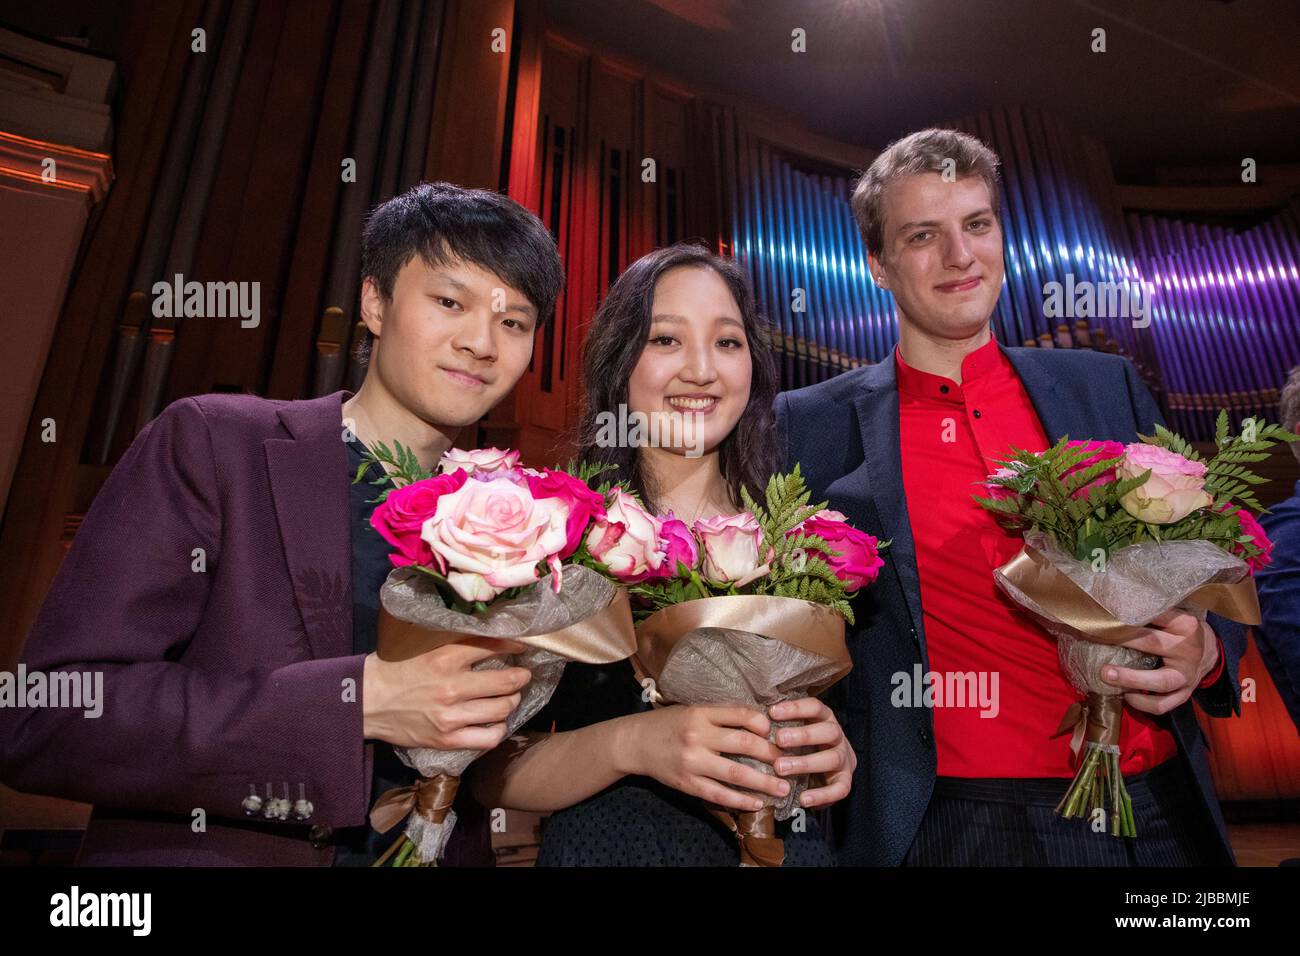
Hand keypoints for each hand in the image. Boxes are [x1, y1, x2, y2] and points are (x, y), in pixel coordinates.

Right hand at [362, 637, 531, 748]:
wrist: (367, 702)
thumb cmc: (395, 670)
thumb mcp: (424, 648)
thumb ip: (456, 644)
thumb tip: (493, 639)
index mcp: (444, 658)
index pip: (493, 647)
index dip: (514, 647)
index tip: (522, 647)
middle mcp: (451, 687)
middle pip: (506, 682)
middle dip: (521, 677)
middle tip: (522, 675)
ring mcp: (451, 716)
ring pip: (502, 709)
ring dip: (511, 702)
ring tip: (509, 697)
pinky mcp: (447, 739)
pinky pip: (489, 738)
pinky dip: (498, 729)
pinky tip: (495, 722)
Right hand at [619, 704, 787, 811]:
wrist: (635, 743)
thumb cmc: (668, 724)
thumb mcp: (693, 710)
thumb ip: (720, 716)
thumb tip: (758, 722)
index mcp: (700, 713)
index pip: (740, 715)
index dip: (763, 724)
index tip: (775, 732)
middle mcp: (698, 736)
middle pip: (743, 744)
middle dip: (771, 754)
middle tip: (790, 762)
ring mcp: (693, 762)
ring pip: (735, 773)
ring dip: (763, 782)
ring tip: (782, 788)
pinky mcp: (687, 783)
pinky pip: (719, 794)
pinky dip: (740, 800)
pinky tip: (756, 803)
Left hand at [768, 698, 854, 807]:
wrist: (831, 767)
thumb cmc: (805, 744)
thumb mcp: (797, 730)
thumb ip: (782, 725)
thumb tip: (753, 720)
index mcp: (825, 719)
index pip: (815, 707)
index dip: (796, 708)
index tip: (772, 712)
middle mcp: (838, 736)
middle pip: (828, 731)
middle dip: (803, 735)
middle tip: (779, 740)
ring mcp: (844, 759)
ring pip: (832, 758)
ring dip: (806, 763)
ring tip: (781, 768)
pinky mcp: (845, 781)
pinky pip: (839, 789)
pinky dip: (821, 795)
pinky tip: (803, 799)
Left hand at [1101, 610, 1219, 715]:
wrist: (1211, 653)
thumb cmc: (1180, 631)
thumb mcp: (1173, 616)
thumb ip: (1150, 613)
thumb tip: (1109, 607)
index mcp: (1184, 625)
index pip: (1154, 616)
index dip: (1127, 615)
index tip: (1102, 614)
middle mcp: (1188, 649)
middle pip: (1152, 644)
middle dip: (1122, 642)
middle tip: (1095, 639)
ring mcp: (1187, 675)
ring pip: (1160, 681)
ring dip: (1131, 679)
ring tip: (1105, 675)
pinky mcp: (1185, 694)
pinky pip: (1164, 704)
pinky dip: (1143, 703)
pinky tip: (1126, 696)